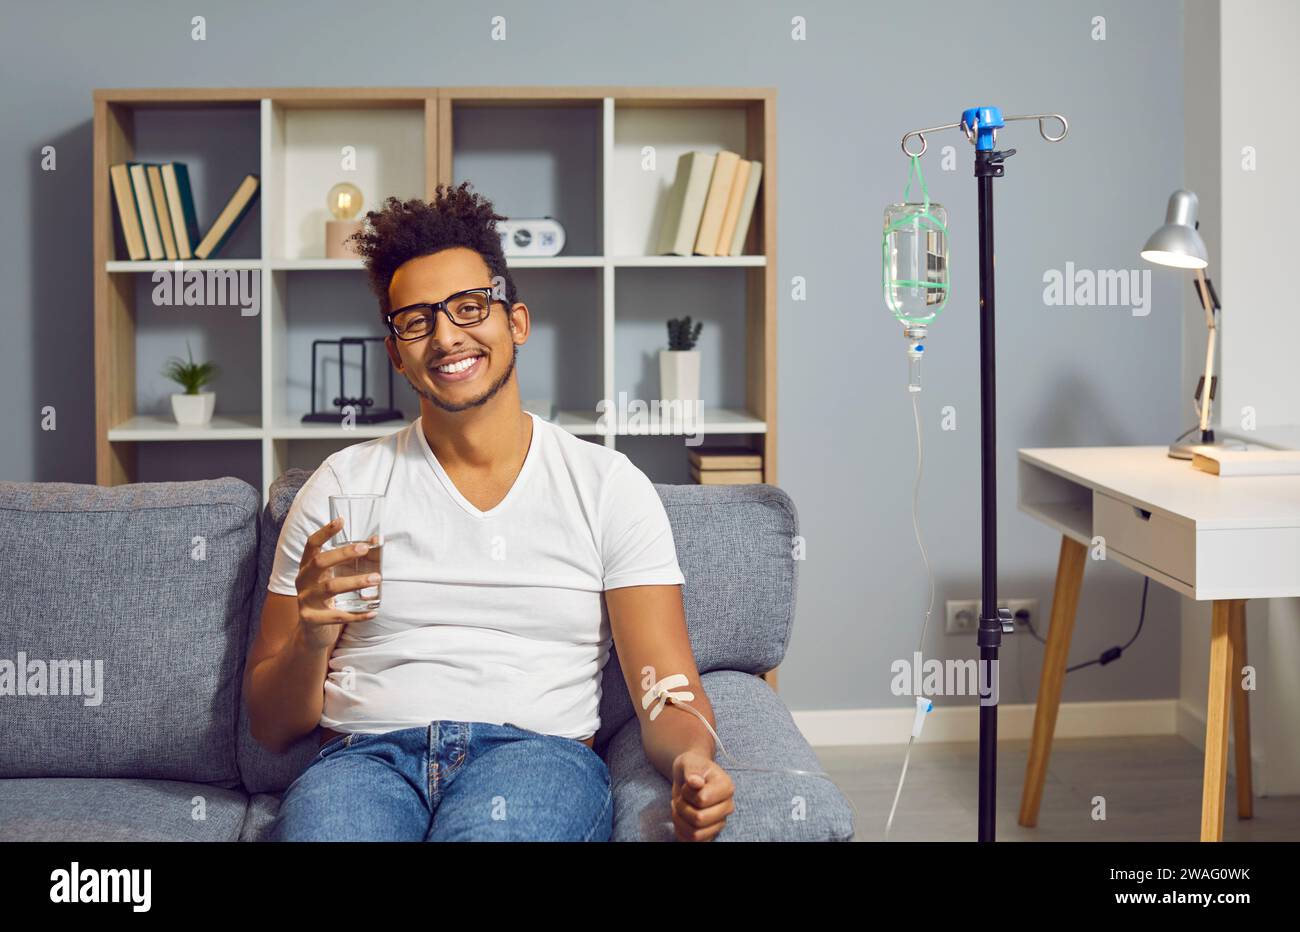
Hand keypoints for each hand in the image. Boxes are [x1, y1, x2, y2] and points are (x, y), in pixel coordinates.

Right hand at [294, 517, 379, 649]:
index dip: (324, 532)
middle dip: (343, 553)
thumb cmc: (328, 598)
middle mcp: (303, 581)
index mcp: (307, 567)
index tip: (341, 521)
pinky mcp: (312, 619)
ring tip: (377, 579)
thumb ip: (351, 561)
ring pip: (330, 588)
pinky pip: (337, 616)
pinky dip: (357, 614)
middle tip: (365, 548)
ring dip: (355, 582)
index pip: (311, 545)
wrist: (312, 633)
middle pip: (320, 562)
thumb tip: (378, 541)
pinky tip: (373, 612)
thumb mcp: (334, 577)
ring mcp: (305, 600)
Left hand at [670, 749, 734, 840]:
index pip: (702, 799)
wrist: (690, 776)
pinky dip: (681, 832)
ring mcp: (720, 822)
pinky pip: (693, 843)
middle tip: (679, 798)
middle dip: (681, 807)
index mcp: (727, 787)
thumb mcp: (689, 762)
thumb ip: (692, 770)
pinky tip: (679, 819)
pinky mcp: (711, 833)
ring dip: (679, 821)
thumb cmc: (692, 768)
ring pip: (695, 834)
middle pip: (699, 819)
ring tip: (678, 807)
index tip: (688, 784)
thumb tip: (695, 782)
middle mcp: (727, 807)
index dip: (688, 793)